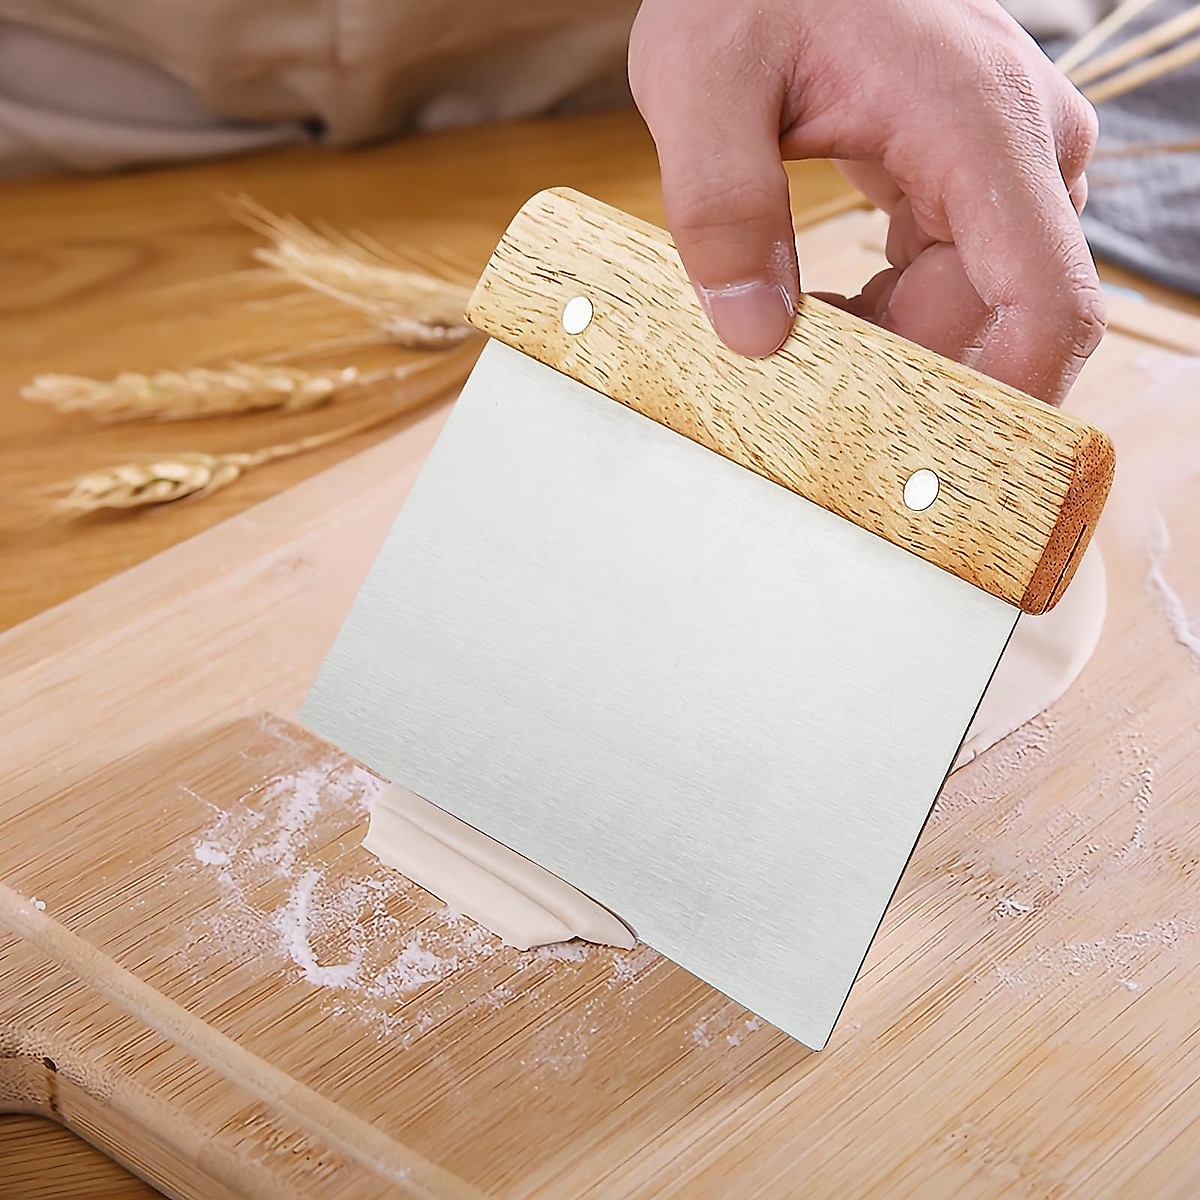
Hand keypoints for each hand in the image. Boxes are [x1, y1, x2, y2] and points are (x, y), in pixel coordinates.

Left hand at [628, 0, 1104, 402]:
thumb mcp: (702, 79)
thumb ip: (722, 206)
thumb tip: (755, 336)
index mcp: (981, 127)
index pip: (1050, 304)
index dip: (1010, 404)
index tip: (936, 465)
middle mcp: (1019, 152)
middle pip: (993, 327)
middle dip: (909, 386)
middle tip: (806, 417)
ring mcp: (1000, 167)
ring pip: (966, 312)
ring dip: (887, 353)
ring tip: (793, 357)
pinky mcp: (965, 180)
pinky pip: (944, 281)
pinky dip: (883, 319)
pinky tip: (816, 317)